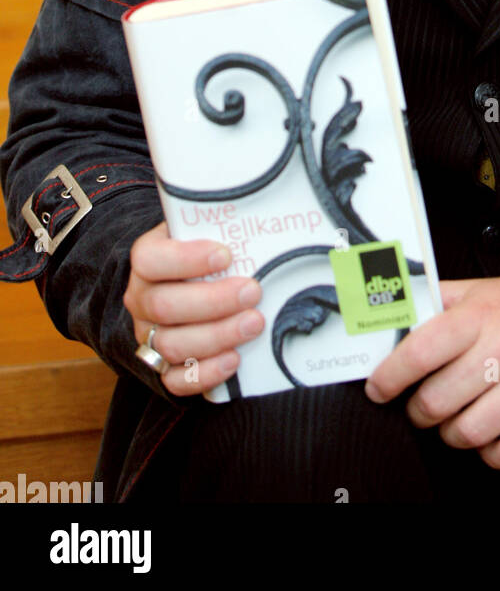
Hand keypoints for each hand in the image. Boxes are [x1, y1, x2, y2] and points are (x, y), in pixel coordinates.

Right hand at [123, 221, 263, 395]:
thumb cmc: (203, 249)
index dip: (187, 259)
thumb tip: (266, 209)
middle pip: (165, 306)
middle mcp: (141, 298)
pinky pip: (176, 381)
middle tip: (252, 292)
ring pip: (172, 344)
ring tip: (254, 323)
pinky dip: (205, 374)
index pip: (153, 259)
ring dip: (217, 336)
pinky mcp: (162, 367)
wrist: (181, 281)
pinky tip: (234, 360)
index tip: (226, 254)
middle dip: (214, 301)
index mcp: (146, 259)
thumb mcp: (203, 228)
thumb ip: (221, 221)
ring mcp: (148, 335)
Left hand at [364, 264, 499, 467]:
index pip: (420, 351)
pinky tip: (489, 433)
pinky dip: (490, 452)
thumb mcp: (484, 289)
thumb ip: (438, 300)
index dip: (389, 376)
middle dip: (419, 410)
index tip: (380, 387)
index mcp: (482, 314)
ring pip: (469, 433)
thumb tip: (393, 316)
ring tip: (456, 419)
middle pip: (438, 401)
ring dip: (452, 434)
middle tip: (423, 404)